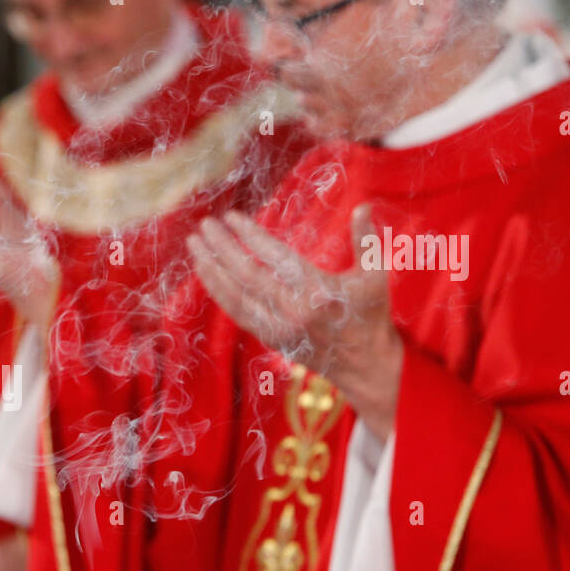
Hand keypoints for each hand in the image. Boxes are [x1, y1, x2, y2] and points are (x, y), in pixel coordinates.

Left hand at [186, 205, 403, 438]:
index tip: (231, 217)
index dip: (249, 236)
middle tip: (204, 224)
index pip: (275, 258)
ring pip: (235, 297)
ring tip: (194, 245)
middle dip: (221, 248)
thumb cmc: (370, 314)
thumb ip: (366, 239)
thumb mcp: (375, 276)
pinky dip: (219, 292)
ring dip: (211, 269)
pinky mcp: (271, 339)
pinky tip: (207, 272)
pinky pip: (237, 313)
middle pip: (247, 275)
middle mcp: (294, 312)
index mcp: (319, 292)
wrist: (365, 365)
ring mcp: (279, 328)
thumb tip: (363, 205)